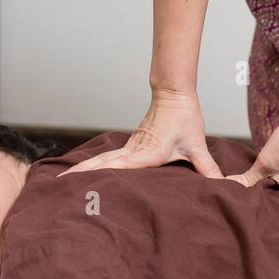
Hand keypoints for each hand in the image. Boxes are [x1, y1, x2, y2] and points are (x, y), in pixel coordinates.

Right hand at [57, 89, 223, 178]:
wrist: (174, 94)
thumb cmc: (183, 118)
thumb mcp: (196, 145)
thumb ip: (207, 167)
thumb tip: (222, 185)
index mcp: (143, 155)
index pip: (112, 169)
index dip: (92, 176)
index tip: (73, 183)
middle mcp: (132, 152)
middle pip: (98, 165)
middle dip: (78, 175)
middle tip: (56, 184)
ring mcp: (129, 147)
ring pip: (101, 160)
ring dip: (83, 170)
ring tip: (63, 181)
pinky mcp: (131, 145)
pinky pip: (108, 157)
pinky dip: (95, 165)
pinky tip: (90, 172)